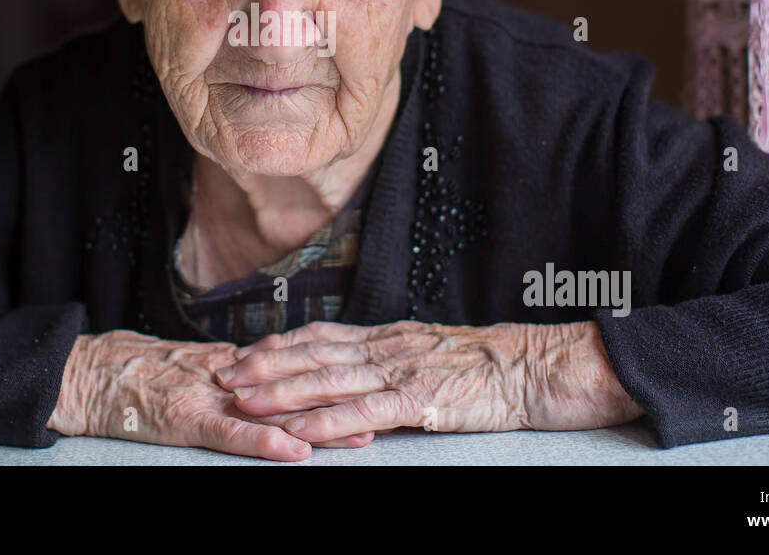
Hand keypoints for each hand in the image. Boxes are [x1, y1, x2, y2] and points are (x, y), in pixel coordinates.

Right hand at [46, 330, 377, 460]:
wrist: (86, 373)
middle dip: (339, 401)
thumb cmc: (132, 373)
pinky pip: (230, 434)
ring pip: (272, 411)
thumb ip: (226, 373)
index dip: (331, 377)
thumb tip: (263, 376)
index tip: (368, 383)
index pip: (290, 370)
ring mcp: (208, 396)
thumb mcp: (189, 367)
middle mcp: (226, 376)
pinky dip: (263, 443)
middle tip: (383, 407)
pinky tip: (294, 451)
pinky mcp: (186, 418)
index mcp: (228, 364)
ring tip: (359, 434)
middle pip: (293, 389)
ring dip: (318, 424)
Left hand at [217, 319, 642, 441]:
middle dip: (262, 364)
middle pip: (313, 353)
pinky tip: (300, 431)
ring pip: (329, 380)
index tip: (242, 352)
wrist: (547, 366)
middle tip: (220, 372)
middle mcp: (390, 348)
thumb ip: (400, 363)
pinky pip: (366, 411)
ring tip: (241, 396)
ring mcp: (404, 372)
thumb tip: (366, 372)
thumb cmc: (500, 367)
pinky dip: (328, 422)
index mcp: (393, 337)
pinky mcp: (423, 400)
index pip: (323, 337)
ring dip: (280, 390)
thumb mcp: (440, 357)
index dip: (278, 345)